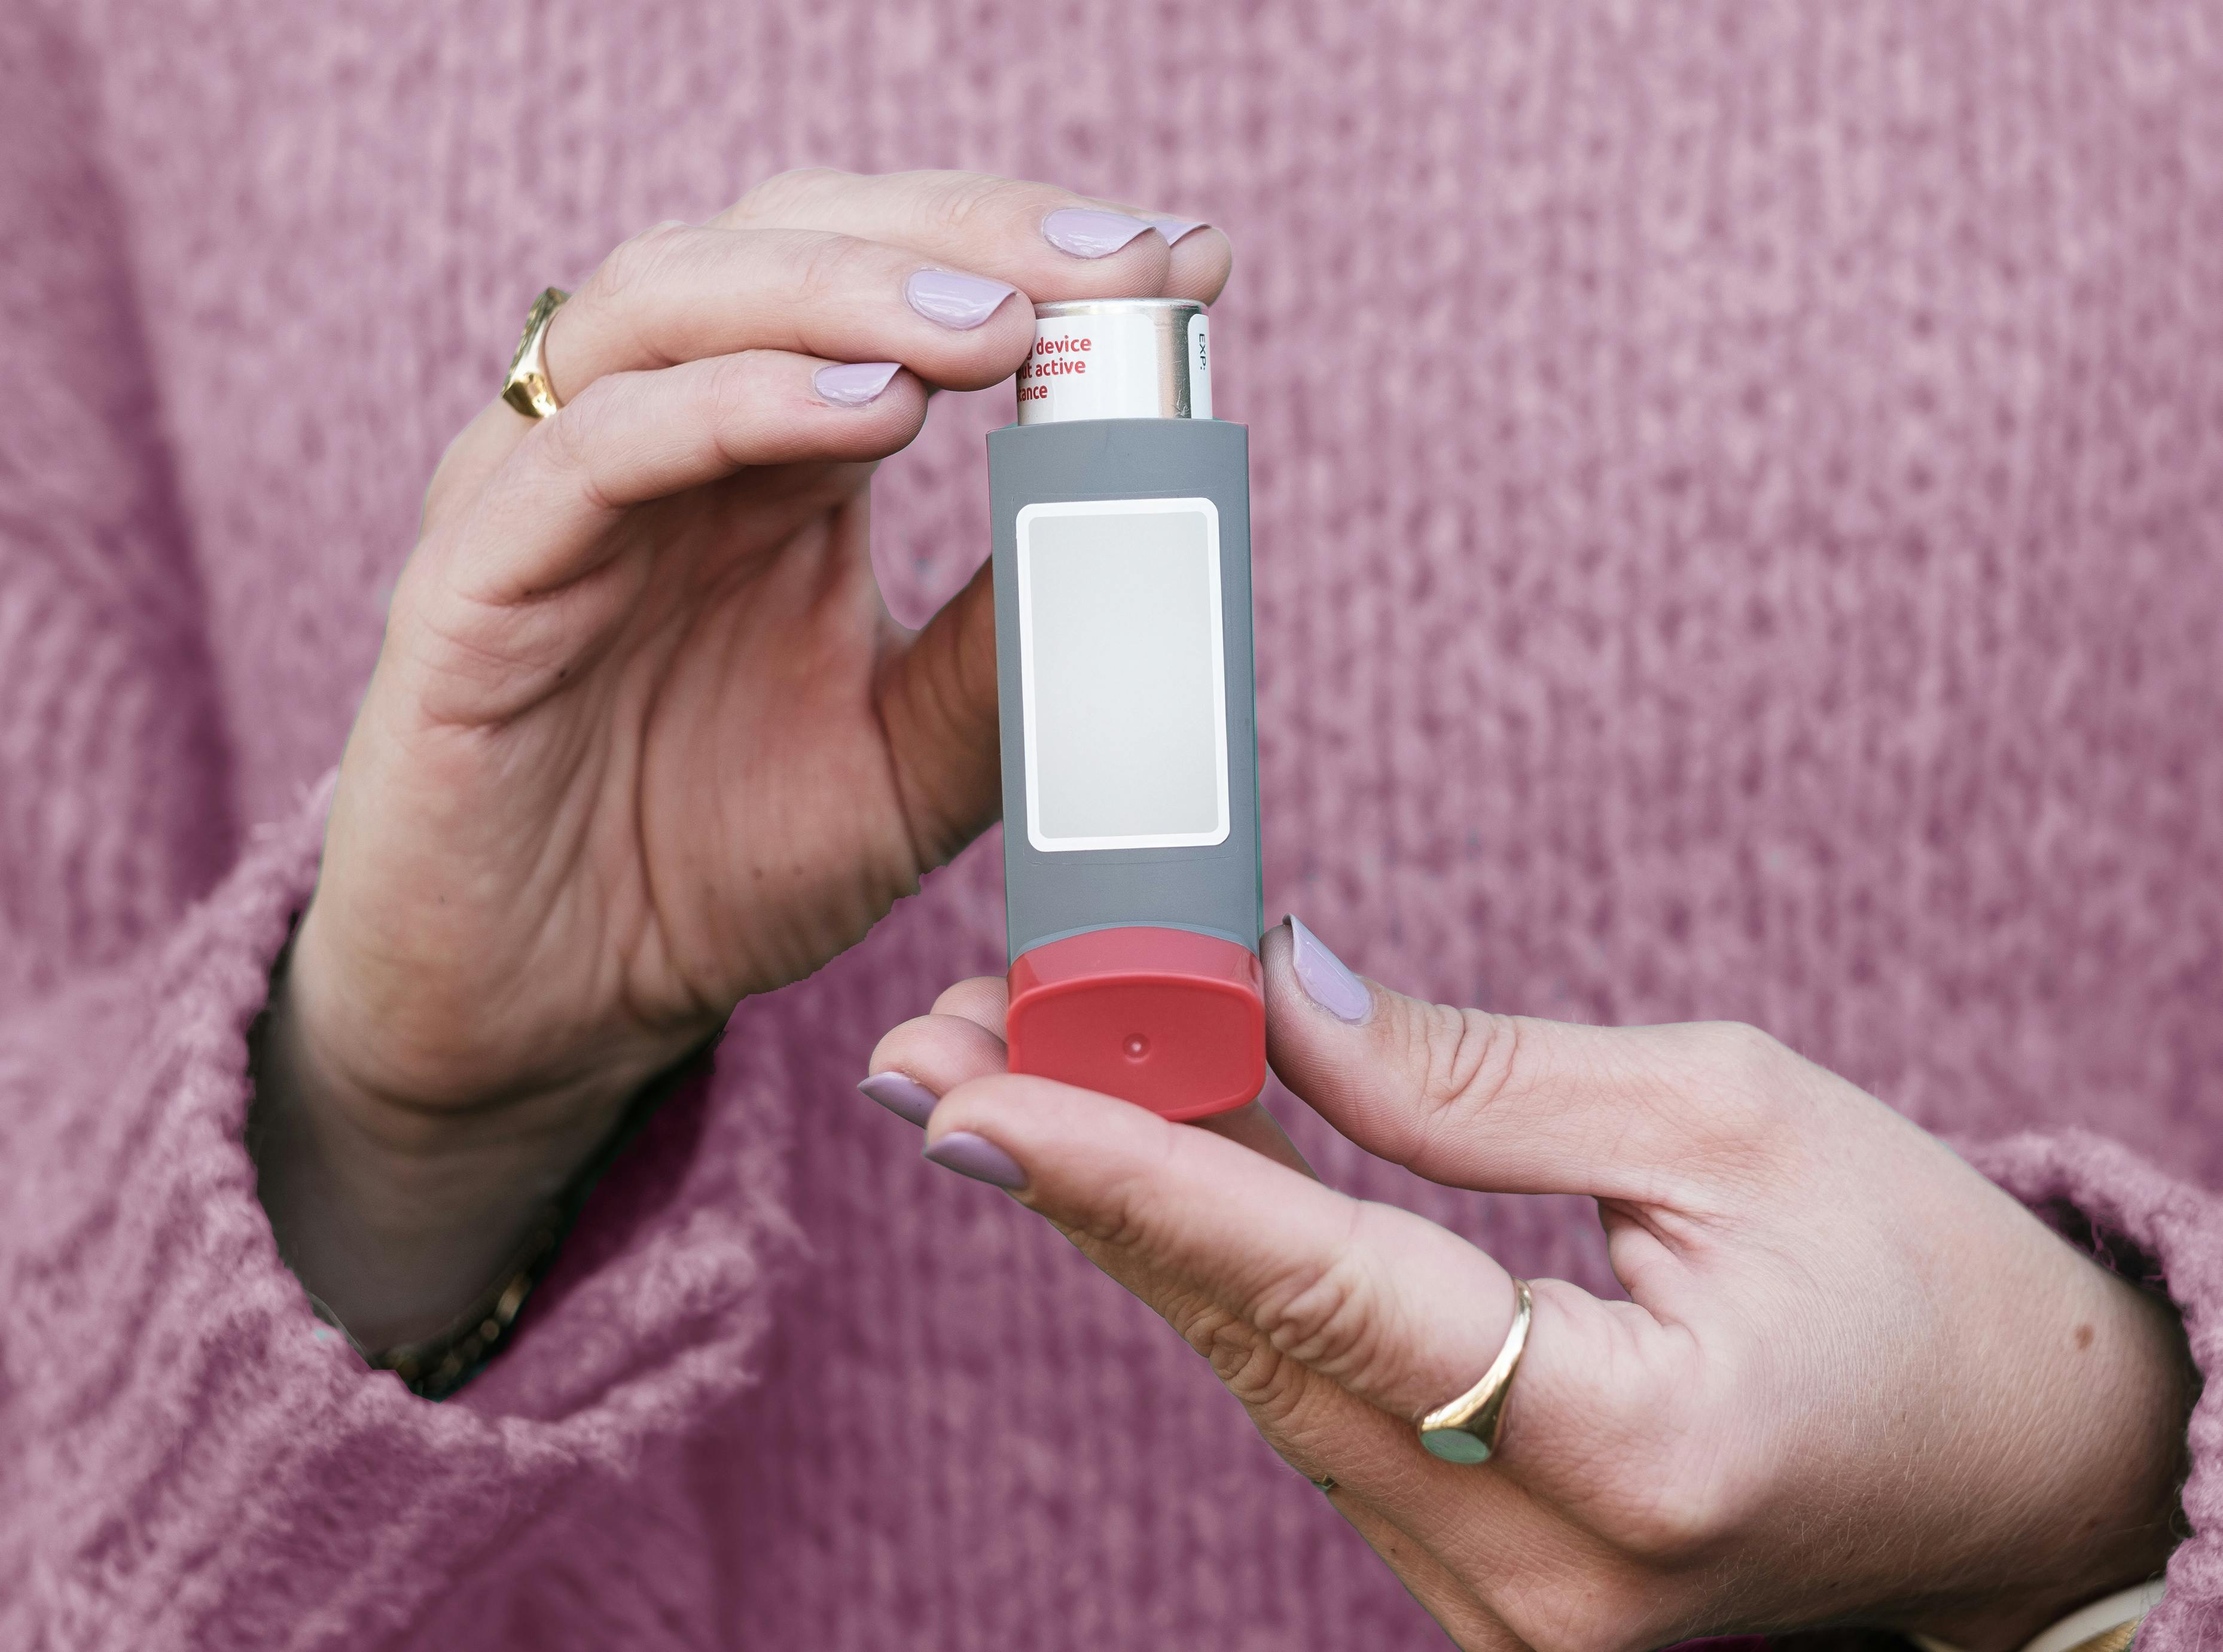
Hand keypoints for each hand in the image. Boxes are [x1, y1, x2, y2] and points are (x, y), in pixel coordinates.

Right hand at [252, 170, 1230, 1347]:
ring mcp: (551, 494)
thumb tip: (1148, 545)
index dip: (1027, 250)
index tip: (1183, 261)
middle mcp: (659, 442)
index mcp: (770, 460)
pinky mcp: (471, 585)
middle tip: (1111, 263)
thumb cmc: (715, 869)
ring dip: (844, 291)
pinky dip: (725, 406)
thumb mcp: (909, 766)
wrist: (552, 1010)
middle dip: (958, 234)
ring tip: (995, 326)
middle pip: (786, 240)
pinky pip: (588, 454)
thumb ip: (1006, 657)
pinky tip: (863, 409)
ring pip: (672, 303)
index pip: (886, 283)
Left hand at [869, 921, 2192, 1649]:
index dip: (1141, 1180)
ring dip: (1143, 1224)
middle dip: (1088, 1182)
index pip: (1329, 1291)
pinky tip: (1155, 1177)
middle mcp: (1543, 1571)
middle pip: (1255, 1343)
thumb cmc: (1924, 1276)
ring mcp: (1503, 1607)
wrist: (2024, 1466)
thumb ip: (1470, 1077)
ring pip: (1264, 1380)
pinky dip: (1232, 1285)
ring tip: (1020, 1076)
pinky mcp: (1483, 1586)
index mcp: (1639, 1448)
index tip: (974, 1098)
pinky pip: (1316, 1412)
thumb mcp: (1727, 1118)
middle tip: (944, 1046)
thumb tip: (1264, 989)